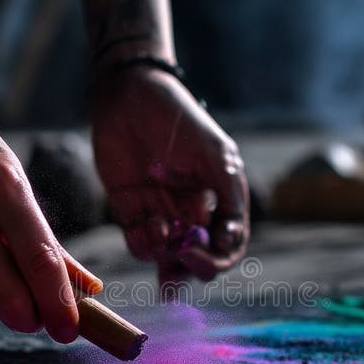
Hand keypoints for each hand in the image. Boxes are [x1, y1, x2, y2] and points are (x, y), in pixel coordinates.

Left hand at [90, 66, 249, 285]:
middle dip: (191, 267)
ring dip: (165, 254)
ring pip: (167, 256)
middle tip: (180, 259)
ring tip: (160, 230)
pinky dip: (143, 245)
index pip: (227, 247)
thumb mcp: (214, 156)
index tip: (203, 251)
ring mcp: (161, 213)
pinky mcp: (131, 211)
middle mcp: (192, 213)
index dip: (218, 259)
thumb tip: (232, 241)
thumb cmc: (180, 120)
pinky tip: (147, 227)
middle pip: (197, 259)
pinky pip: (139, 243)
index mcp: (219, 201)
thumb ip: (228, 198)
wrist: (131, 96)